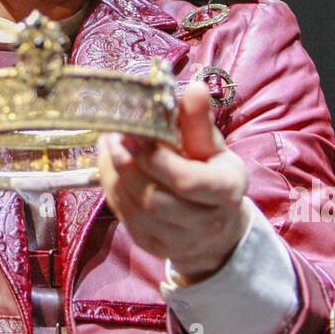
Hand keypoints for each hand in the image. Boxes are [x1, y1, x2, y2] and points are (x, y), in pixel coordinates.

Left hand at [97, 77, 250, 284]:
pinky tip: (110, 165)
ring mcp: (176, 240)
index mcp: (225, 192)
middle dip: (127, 164)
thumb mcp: (213, 147)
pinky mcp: (151, 246)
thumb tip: (195, 88)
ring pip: (134, 208)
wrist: (215, 228)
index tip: (134, 132)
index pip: (187, 181)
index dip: (155, 158)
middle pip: (154, 198)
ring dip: (114, 174)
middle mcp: (204, 223)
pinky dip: (112, 188)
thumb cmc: (213, 176)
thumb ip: (199, 121)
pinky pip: (123, 216)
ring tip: (109, 145)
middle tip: (112, 135)